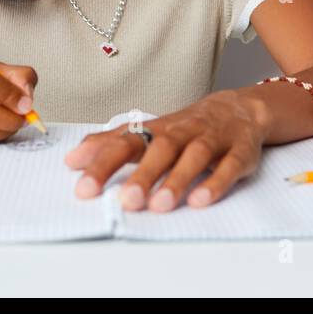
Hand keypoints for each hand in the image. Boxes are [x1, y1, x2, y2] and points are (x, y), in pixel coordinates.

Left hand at [64, 91, 266, 211]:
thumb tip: (72, 160)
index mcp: (156, 130)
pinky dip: (216, 182)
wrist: (239, 108)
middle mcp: (182, 132)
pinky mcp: (240, 152)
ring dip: (177, 179)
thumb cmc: (186, 128)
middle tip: (125, 201)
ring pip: (195, 156)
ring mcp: (212, 140)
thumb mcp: (148, 132)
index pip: (125, 143)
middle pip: (160, 149)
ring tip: (159, 205)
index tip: (84, 189)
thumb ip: (111, 145)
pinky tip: (200, 201)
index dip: (103, 164)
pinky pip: (229, 166)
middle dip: (143, 174)